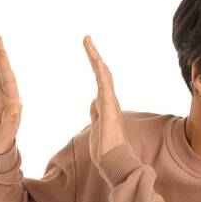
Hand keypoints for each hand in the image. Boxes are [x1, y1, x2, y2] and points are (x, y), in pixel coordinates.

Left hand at [83, 35, 127, 160]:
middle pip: (102, 72)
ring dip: (95, 57)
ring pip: (103, 74)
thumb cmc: (106, 149)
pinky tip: (95, 59)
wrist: (114, 162)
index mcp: (106, 105)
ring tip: (87, 42)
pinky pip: (104, 85)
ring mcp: (110, 103)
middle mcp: (110, 100)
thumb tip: (93, 101)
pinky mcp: (109, 107)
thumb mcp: (97, 126)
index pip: (100, 80)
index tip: (89, 52)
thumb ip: (96, 112)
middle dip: (94, 55)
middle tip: (86, 39)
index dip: (95, 65)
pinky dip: (100, 71)